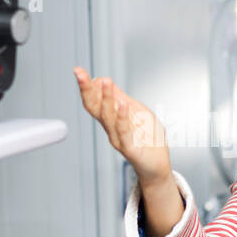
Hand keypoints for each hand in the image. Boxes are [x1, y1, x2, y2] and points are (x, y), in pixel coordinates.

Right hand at [73, 66, 171, 184]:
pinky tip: (122, 105)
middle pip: (95, 108)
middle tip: (81, 74)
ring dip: (106, 99)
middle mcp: (110, 129)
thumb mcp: (136, 111)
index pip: (94, 100)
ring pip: (108, 117)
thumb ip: (120, 97)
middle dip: (87, 90)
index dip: (86, 86)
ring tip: (105, 82)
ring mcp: (119, 139)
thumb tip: (103, 80)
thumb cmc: (148, 139)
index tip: (79, 71)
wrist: (157, 165)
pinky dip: (122, 118)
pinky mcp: (130, 149)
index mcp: (111, 119)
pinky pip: (124, 132)